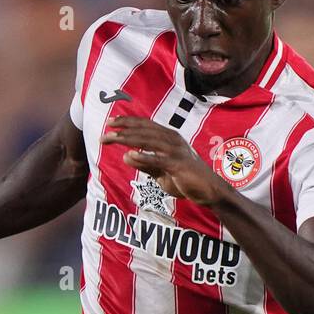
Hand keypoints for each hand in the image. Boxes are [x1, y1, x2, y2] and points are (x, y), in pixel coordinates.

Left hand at [100, 117, 228, 206]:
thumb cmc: (185, 180)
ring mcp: (176, 151)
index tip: (110, 124)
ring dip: (129, 139)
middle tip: (105, 132)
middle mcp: (172, 140)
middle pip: (144, 130)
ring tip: (113, 139)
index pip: (145, 125)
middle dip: (123, 129)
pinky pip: (158, 159)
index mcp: (169, 137)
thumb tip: (125, 157)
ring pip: (149, 141)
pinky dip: (144, 157)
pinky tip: (130, 155)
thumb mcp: (161, 172)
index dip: (127, 122)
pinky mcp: (179, 165)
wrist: (208, 191)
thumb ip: (145, 164)